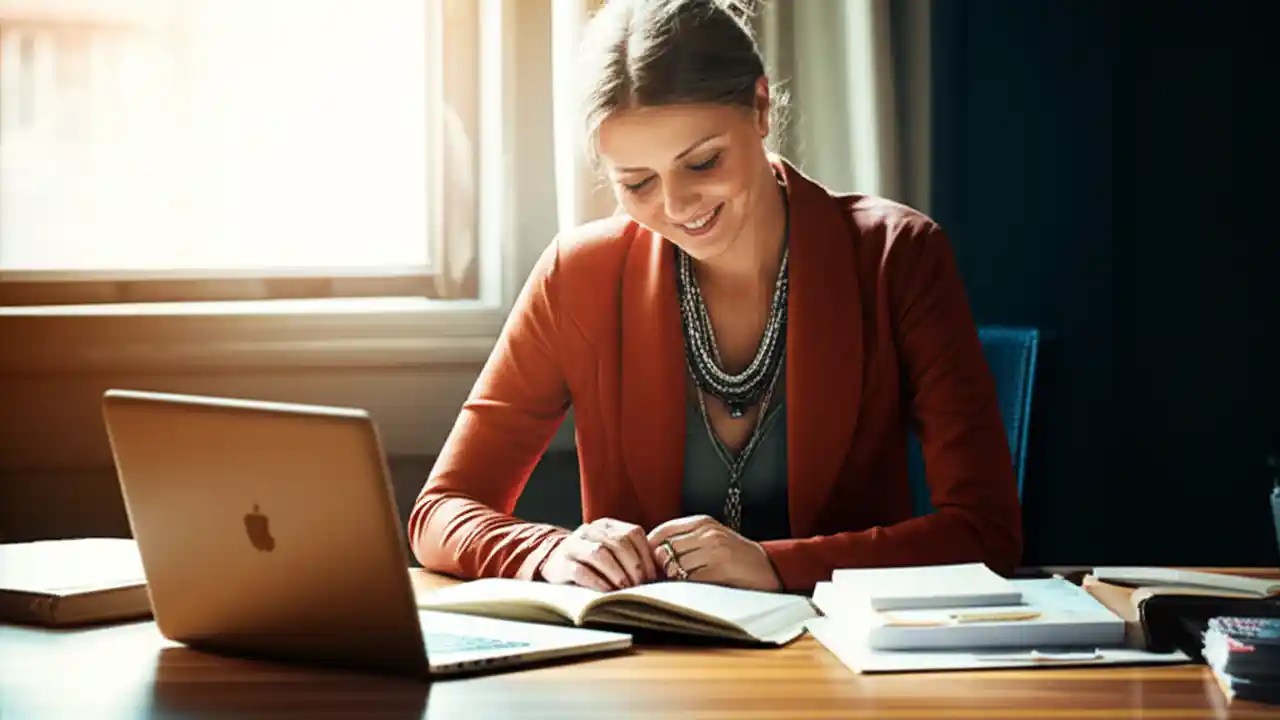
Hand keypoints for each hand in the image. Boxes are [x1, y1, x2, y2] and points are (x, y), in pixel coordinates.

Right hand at [541, 517, 659, 590]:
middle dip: (633, 566)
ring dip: (617, 573)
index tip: (652, 576)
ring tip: (625, 589)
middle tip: (640, 585)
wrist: (555, 564)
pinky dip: (598, 582)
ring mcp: (573, 545)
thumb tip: (663, 562)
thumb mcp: (612, 552)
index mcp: (606, 525)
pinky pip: (581, 571)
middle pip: (618, 543)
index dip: (646, 555)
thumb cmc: (592, 563)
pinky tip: (607, 592)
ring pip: (599, 553)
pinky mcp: (561, 564)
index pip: (632, 533)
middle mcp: (589, 530)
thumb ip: (634, 555)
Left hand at [647, 515, 782, 590]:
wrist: (769, 568)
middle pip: (665, 551)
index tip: (652, 562)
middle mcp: (708, 533)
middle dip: (662, 568)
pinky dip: (688, 587)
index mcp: (702, 522)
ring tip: (685, 583)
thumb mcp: (710, 538)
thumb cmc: (736, 556)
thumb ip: (684, 540)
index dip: (652, 549)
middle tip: (668, 578)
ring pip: (675, 567)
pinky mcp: (721, 569)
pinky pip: (690, 580)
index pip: (662, 531)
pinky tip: (697, 588)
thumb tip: (652, 555)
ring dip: (675, 579)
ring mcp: (715, 550)